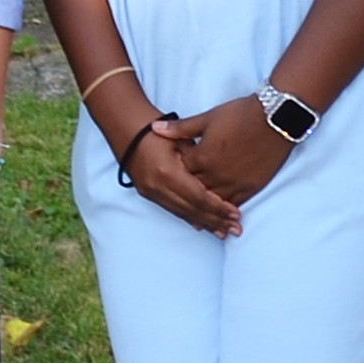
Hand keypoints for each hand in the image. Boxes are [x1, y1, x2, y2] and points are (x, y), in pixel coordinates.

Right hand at [114, 122, 239, 236]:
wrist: (126, 129)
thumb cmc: (157, 130)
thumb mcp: (182, 140)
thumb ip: (200, 162)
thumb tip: (221, 181)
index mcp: (168, 172)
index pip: (199, 197)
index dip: (219, 208)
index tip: (236, 214)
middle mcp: (157, 186)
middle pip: (192, 210)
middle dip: (215, 221)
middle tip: (236, 229)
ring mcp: (151, 192)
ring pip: (182, 213)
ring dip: (204, 223)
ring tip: (223, 233)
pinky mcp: (148, 193)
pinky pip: (172, 210)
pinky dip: (190, 218)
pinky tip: (202, 226)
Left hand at [156, 96, 294, 212]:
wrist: (277, 117)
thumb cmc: (241, 114)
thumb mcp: (208, 118)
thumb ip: (181, 129)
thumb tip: (154, 128)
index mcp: (202, 158)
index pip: (181, 173)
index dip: (174, 175)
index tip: (167, 178)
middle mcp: (216, 175)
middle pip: (195, 192)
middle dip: (186, 197)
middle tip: (178, 203)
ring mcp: (235, 182)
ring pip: (214, 203)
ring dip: (205, 210)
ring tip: (198, 219)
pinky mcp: (252, 186)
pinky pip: (235, 203)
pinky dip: (225, 210)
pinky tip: (221, 215)